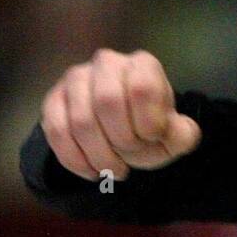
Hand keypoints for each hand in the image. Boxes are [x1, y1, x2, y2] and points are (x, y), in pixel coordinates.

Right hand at [39, 49, 201, 179]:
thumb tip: (181, 132)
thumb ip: (183, 134)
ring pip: (81, 121)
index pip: (143, 88)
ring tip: (115, 170)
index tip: (153, 138)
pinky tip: (92, 173)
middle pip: (108, 101)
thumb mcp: (174, 134)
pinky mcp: (53, 100)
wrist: (121, 132)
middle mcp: (107, 63)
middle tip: (132, 155)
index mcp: (143, 65)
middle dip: (123, 140)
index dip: (148, 122)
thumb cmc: (149, 127)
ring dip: (100, 155)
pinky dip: (76, 160)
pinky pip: (57, 132)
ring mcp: (76, 79)